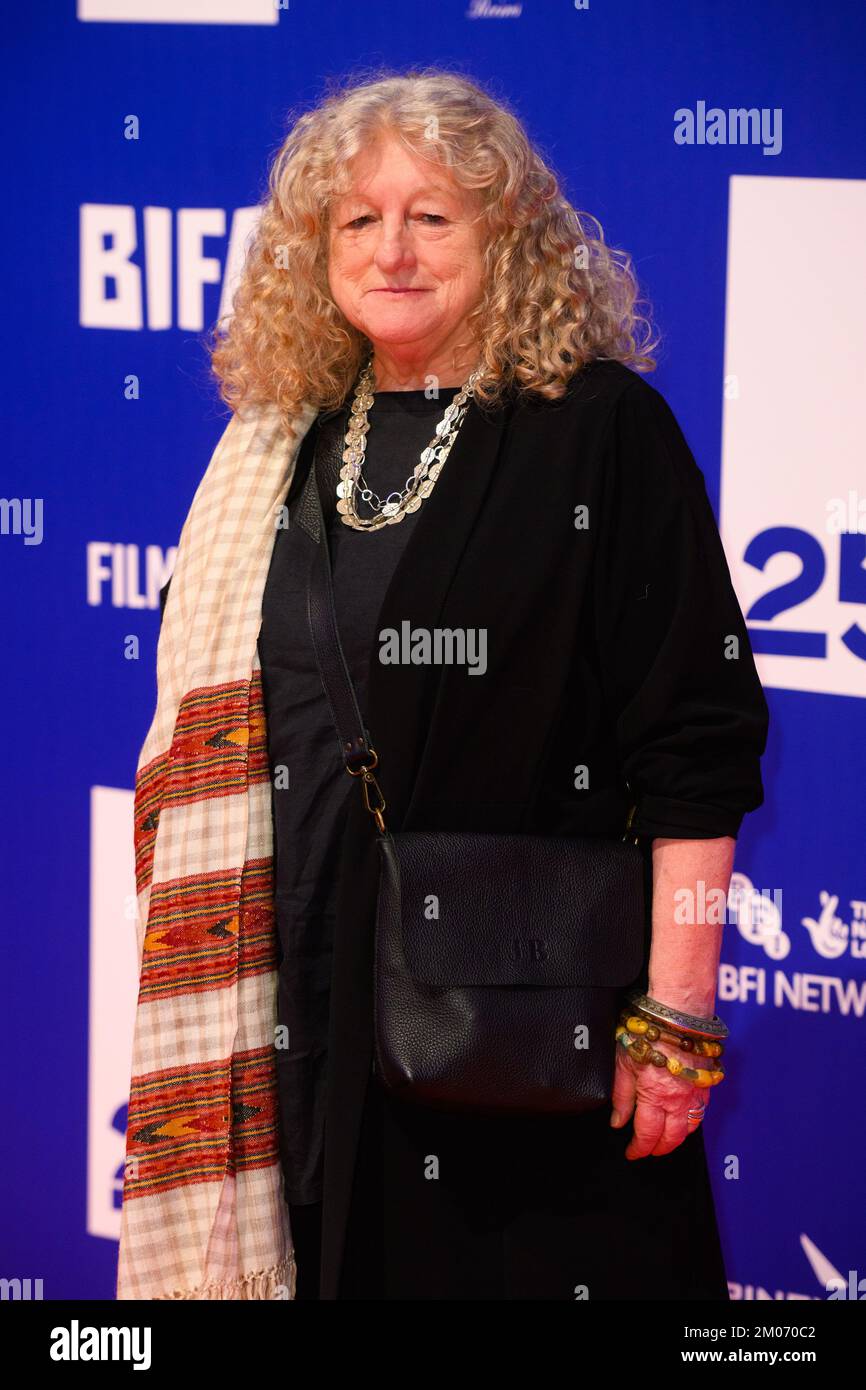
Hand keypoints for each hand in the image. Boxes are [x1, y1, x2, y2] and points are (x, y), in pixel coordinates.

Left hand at [610, 1037, 708, 1158]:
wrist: (679, 1013)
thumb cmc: (649, 1032)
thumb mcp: (624, 1062)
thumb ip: (621, 1096)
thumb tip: (617, 1122)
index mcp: (655, 1097)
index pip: (648, 1135)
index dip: (639, 1148)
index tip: (632, 1153)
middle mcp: (679, 1100)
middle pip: (672, 1138)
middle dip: (659, 1149)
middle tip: (648, 1150)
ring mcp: (696, 1092)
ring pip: (691, 1128)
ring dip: (678, 1137)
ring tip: (666, 1139)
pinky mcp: (708, 1081)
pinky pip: (703, 1110)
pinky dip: (693, 1120)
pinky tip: (685, 1117)